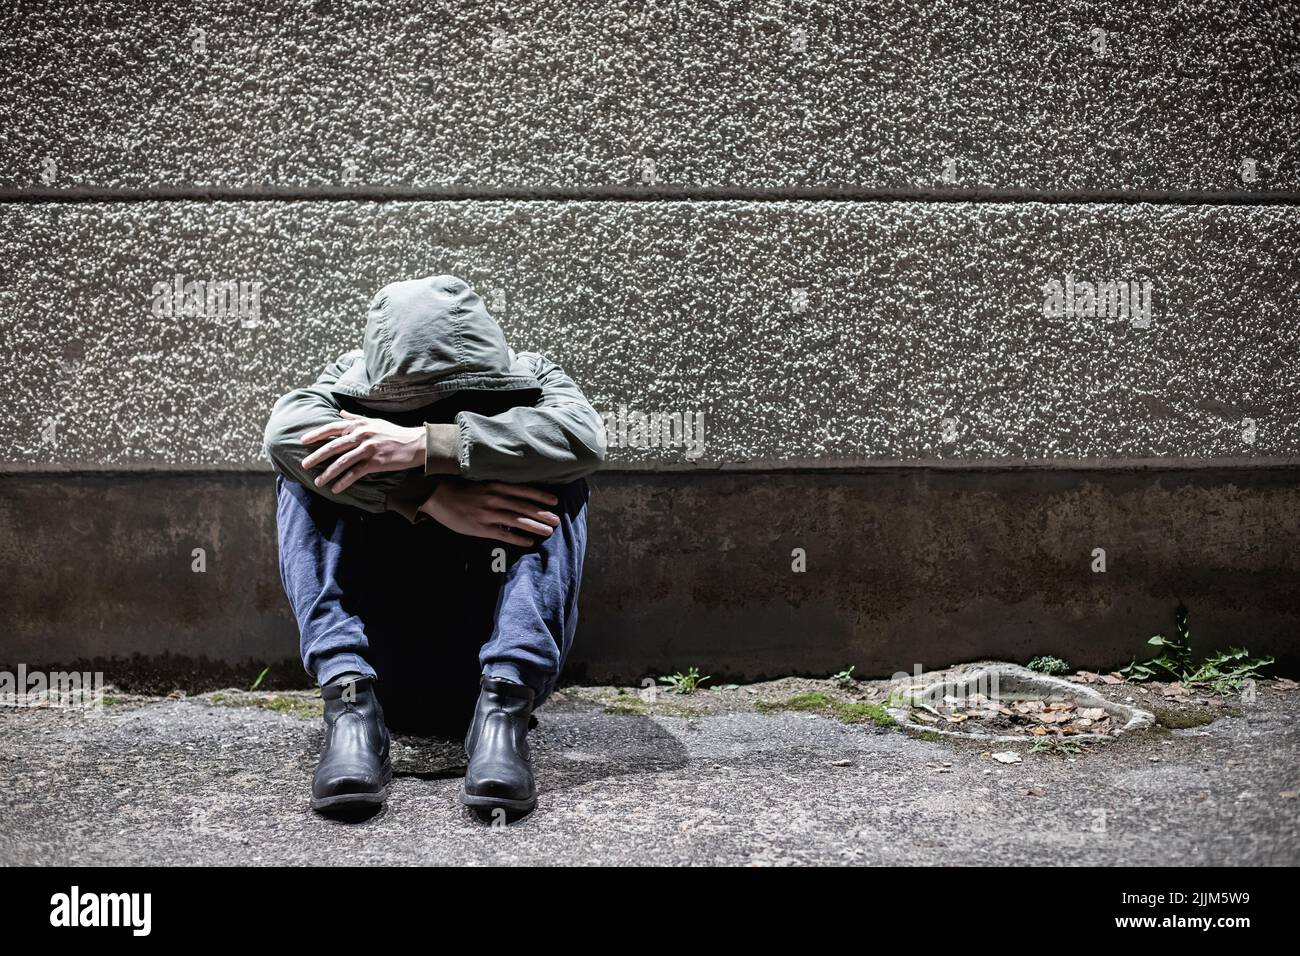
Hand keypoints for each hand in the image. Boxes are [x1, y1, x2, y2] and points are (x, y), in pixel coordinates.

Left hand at [301, 411, 425, 493]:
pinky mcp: (376, 462)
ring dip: (328, 473)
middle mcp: (362, 435)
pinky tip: (336, 489)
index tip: (303, 441)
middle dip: (316, 456)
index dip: (316, 434)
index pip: (333, 428)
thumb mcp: (374, 421)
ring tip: (318, 482)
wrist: (416, 443)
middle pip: (333, 446)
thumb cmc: (394, 432)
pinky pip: (355, 473)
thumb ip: (356, 418)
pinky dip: (344, 481)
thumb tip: (341, 413)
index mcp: (359, 424)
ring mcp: (368, 448)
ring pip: (342, 461)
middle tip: (304, 465)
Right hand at [418, 479, 560, 545]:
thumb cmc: (460, 489)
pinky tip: (529, 543)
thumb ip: (497, 488)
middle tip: (557, 520)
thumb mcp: (481, 483)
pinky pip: (504, 535)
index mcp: (496, 486)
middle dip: (543, 514)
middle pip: (525, 507)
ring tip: (549, 531)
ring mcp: (489, 514)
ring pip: (518, 521)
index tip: (555, 501)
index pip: (524, 491)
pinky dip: (518, 539)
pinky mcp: (481, 527)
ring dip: (535, 526)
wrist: (437, 496)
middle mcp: (495, 498)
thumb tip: (516, 495)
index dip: (541, 496)